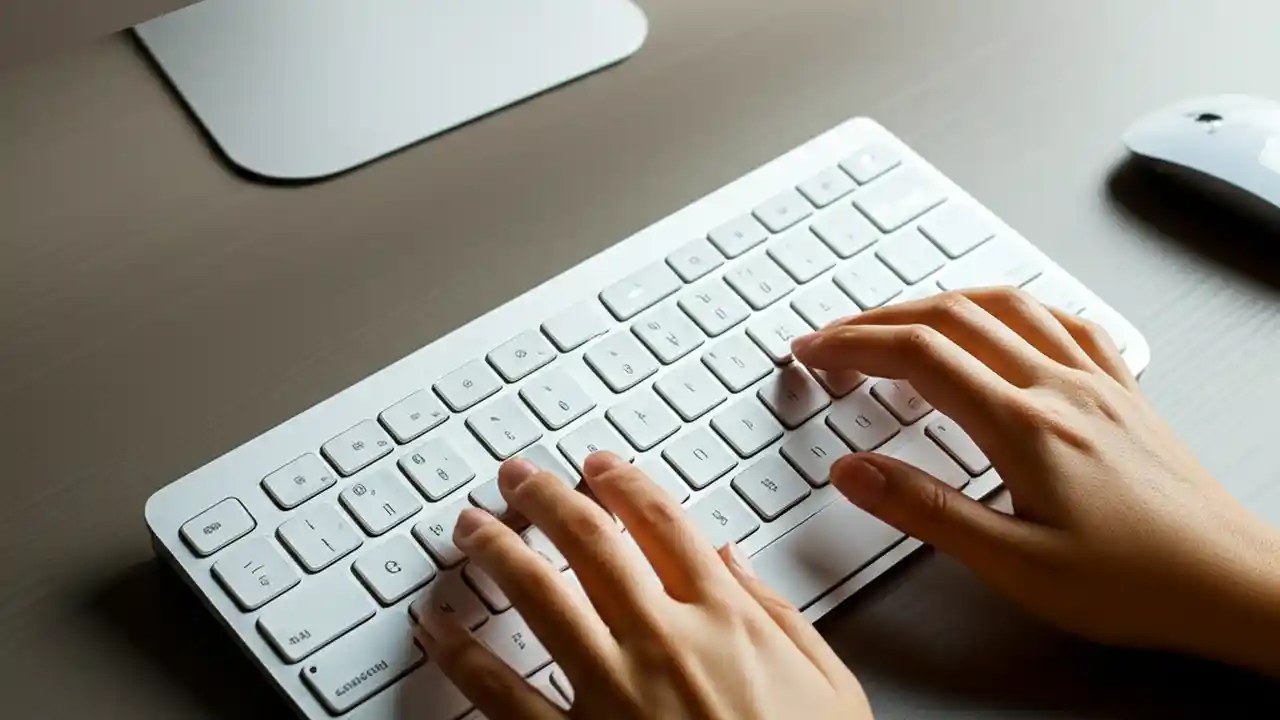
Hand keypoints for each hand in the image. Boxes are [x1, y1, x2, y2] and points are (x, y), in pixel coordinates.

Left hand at [418, 453, 872, 718]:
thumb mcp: (830, 688)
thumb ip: (781, 616)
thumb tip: (735, 560)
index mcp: (728, 621)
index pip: (663, 523)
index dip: (622, 483)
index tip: (597, 467)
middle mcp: (665, 643)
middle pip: (590, 543)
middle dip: (545, 497)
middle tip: (518, 476)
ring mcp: (614, 693)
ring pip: (539, 596)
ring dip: (497, 551)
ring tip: (470, 527)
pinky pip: (502, 693)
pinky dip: (462, 655)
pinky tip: (438, 628)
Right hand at [792, 287, 1279, 674]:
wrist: (1231, 583)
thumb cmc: (1136, 583)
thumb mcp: (1014, 565)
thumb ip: (926, 511)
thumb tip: (854, 472)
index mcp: (1024, 427)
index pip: (918, 356)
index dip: (853, 345)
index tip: (814, 351)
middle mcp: (1059, 388)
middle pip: (951, 318)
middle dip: (879, 318)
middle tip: (834, 336)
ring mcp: (1096, 382)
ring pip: (1005, 306)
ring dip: (940, 300)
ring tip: (901, 317)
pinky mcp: (1123, 391)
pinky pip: (1064, 320)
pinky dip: (1015, 307)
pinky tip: (1006, 320)